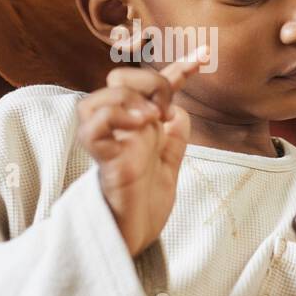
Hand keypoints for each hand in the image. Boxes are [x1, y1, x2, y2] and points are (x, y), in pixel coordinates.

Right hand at [76, 50, 203, 255]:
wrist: (136, 240)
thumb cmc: (146, 205)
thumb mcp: (170, 166)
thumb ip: (175, 139)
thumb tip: (179, 111)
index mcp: (139, 128)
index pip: (153, 88)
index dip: (178, 69)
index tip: (203, 56)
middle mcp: (120, 131)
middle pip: (116, 80)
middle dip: (146, 80)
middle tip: (165, 107)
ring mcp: (109, 144)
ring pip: (97, 98)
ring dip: (128, 98)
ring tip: (151, 117)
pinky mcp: (103, 162)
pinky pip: (92, 129)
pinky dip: (112, 118)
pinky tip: (139, 126)